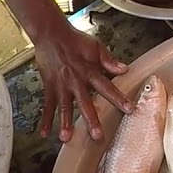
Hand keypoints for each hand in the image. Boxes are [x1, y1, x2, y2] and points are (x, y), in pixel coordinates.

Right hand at [34, 22, 131, 141]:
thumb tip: (125, 69)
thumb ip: (109, 61)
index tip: (129, 109)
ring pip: (64, 107)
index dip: (118, 98)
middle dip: (91, 119)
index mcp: (90, 72)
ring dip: (65, 123)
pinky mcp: (49, 87)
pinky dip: (45, 120)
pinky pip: (47, 106)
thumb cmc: (76, 41)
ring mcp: (61, 86)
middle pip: (85, 103)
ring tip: (66, 138)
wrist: (52, 35)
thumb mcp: (96, 48)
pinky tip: (44, 133)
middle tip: (97, 135)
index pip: (107, 87)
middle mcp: (76, 81)